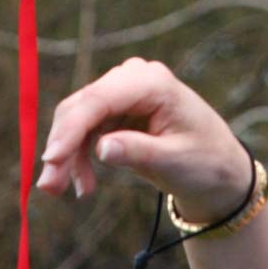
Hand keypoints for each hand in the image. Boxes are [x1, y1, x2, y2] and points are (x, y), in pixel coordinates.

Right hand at [36, 57, 253, 223]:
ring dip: (66, 153)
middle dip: (62, 145)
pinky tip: (82, 184)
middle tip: (48, 188)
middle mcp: (133, 77)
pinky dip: (77, 154)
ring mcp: (124, 89)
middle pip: (83, 105)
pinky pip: (85, 127)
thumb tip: (101, 148)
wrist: (219, 167)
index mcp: (152, 82)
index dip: (72, 128)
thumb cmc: (205, 161)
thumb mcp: (174, 161)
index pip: (100, 98)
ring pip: (77, 116)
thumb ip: (138, 152)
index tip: (52, 159)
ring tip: (61, 191)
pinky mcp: (117, 107)